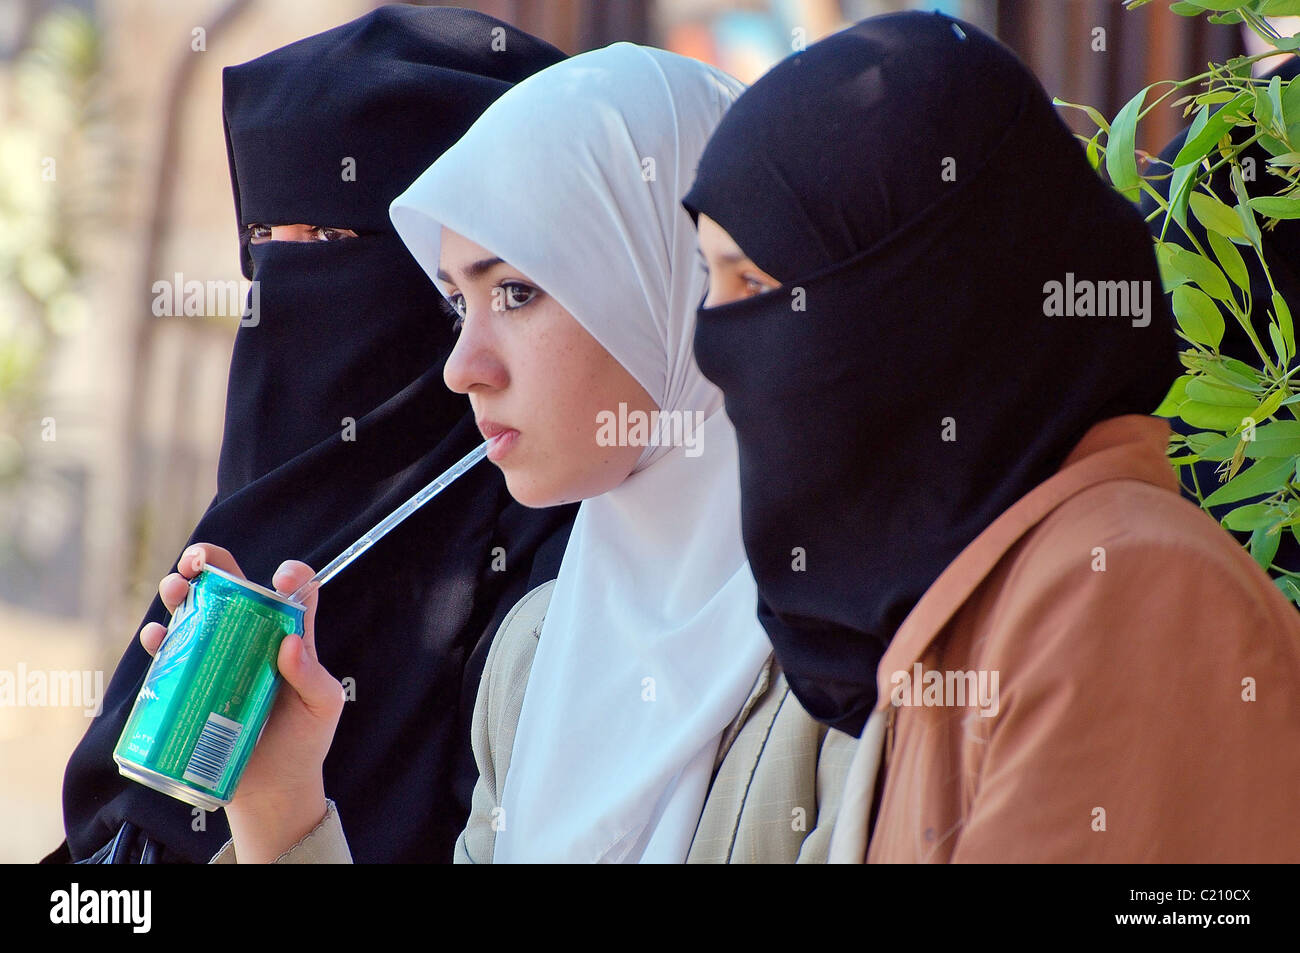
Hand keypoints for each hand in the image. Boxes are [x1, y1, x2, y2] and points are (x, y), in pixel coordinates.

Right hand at [141, 543, 343, 859]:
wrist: (273, 789)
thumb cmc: (305, 742)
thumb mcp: (322, 707)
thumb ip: (313, 678)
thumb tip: (289, 643)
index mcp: (291, 636)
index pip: (295, 591)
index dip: (291, 573)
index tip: (281, 576)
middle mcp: (253, 639)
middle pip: (231, 588)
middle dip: (211, 564)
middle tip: (197, 564)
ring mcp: (219, 659)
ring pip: (195, 612)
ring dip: (178, 591)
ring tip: (175, 589)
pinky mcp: (193, 684)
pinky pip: (170, 655)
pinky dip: (158, 639)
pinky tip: (155, 635)